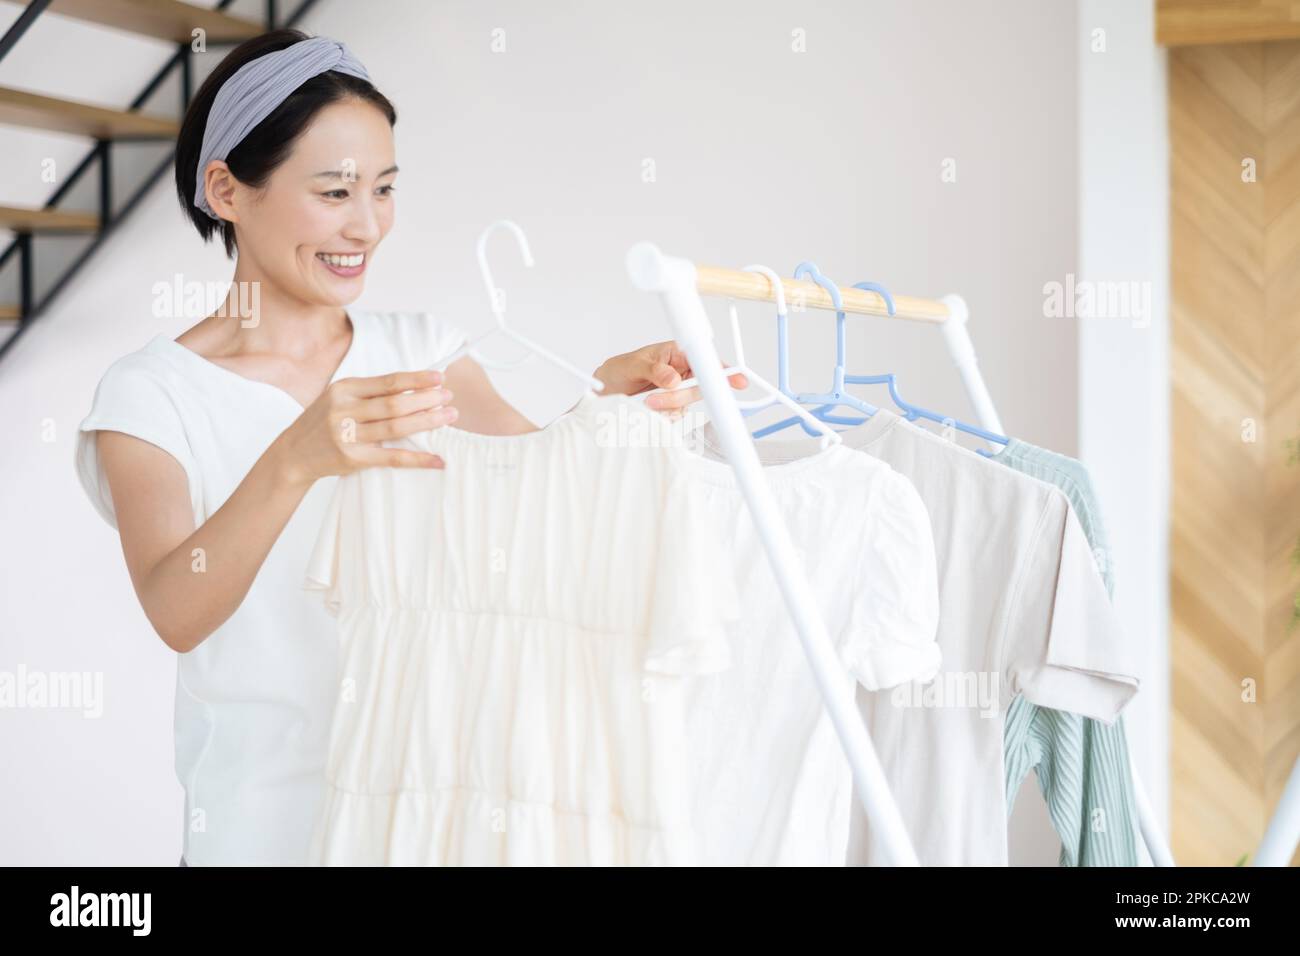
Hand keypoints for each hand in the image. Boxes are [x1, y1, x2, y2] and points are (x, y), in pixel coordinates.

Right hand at [272, 370, 457, 487]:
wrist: (293, 453)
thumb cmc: (324, 421)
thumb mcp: (339, 398)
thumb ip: (370, 392)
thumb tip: (415, 388)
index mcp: (344, 389)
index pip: (388, 381)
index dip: (417, 380)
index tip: (440, 378)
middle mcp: (344, 410)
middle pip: (395, 404)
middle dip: (427, 400)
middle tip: (450, 398)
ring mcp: (348, 435)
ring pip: (396, 427)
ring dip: (427, 422)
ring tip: (449, 417)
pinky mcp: (352, 459)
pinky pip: (392, 458)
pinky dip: (418, 458)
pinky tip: (437, 459)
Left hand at [593, 341, 747, 416]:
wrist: (604, 390)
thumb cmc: (620, 369)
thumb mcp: (634, 364)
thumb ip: (655, 370)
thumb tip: (673, 378)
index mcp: (678, 354)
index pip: (707, 362)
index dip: (725, 372)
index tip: (737, 381)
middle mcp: (682, 373)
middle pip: (699, 388)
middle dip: (678, 397)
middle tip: (653, 398)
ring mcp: (678, 393)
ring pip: (686, 406)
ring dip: (666, 407)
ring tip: (644, 401)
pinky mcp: (672, 409)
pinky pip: (676, 418)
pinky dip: (661, 416)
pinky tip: (647, 408)